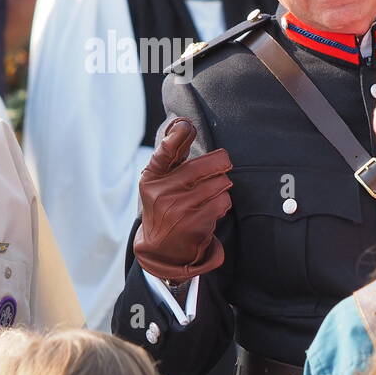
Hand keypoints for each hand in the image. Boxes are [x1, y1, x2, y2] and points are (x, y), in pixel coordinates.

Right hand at [133, 118, 232, 281]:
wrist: (161, 250)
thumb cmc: (164, 205)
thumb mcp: (159, 181)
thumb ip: (172, 154)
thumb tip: (184, 124)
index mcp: (152, 177)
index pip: (165, 152)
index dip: (177, 136)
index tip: (187, 126)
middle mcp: (162, 192)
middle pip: (204, 166)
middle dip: (220, 163)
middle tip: (223, 165)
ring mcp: (178, 209)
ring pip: (218, 183)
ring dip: (222, 186)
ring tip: (212, 193)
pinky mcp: (195, 224)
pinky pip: (223, 202)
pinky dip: (223, 203)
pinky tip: (213, 209)